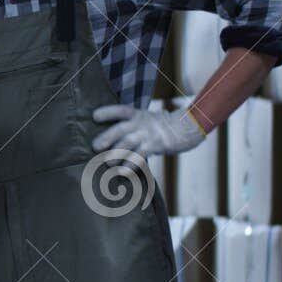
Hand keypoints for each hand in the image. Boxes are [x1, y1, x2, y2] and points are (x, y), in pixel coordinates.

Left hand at [90, 104, 206, 155]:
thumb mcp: (145, 119)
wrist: (187, 128)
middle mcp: (141, 123)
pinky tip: (122, 171)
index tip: (94, 116)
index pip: (120, 110)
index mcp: (137, 115)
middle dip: (106, 137)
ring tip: (107, 163)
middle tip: (95, 147)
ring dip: (116, 153)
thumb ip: (130, 126)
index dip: (107, 112)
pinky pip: (140, 156)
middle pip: (121, 129)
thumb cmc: (160, 126)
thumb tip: (108, 140)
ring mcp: (149, 134)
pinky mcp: (156, 146)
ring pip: (129, 143)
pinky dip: (130, 164)